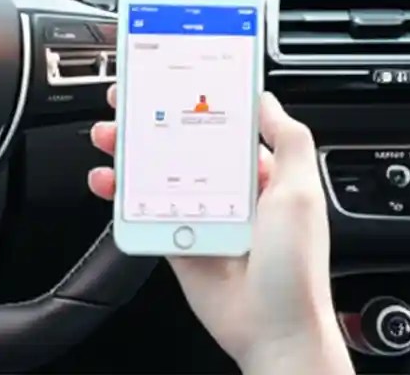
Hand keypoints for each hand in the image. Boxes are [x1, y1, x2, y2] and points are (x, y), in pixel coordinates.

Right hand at [88, 86, 352, 374]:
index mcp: (260, 174)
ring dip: (127, 151)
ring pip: (154, 172)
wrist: (273, 330)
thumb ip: (289, 140)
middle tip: (122, 102)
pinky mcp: (176, 241)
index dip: (193, 99)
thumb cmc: (296, 267)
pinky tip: (107, 181)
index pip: (222, 124)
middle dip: (148, 120)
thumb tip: (265, 98)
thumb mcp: (302, 191)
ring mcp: (199, 215)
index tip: (168, 79)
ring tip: (107, 136)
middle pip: (179, 143)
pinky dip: (120, 194)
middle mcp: (227, 191)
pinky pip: (142, 211)